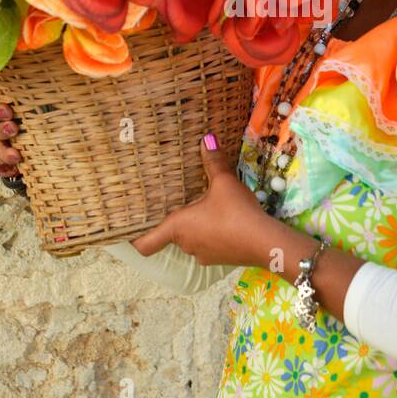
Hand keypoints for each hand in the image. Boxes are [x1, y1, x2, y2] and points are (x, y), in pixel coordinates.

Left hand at [130, 133, 273, 267]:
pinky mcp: (221, 260)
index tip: (130, 229)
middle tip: (178, 203)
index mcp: (177, 228)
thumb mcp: (224, 183)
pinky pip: (209, 246)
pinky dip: (212, 235)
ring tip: (204, 209)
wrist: (266, 243)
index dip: (135, 239)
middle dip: (174, 222)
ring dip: (194, 228)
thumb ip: (213, 162)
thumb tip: (206, 138)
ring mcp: (204, 255)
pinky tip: (224, 221)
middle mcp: (186, 245)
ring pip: (190, 241)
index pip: (145, 244)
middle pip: (170, 237)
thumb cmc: (236, 212)